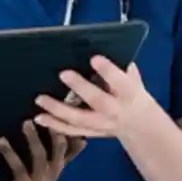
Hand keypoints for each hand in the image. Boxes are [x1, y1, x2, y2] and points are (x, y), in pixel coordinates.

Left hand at [0, 120, 85, 180]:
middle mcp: (51, 179)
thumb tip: (73, 131)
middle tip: (45, 116)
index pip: (70, 152)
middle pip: (59, 154)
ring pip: (40, 159)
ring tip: (26, 123)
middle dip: (54, 134)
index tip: (68, 118)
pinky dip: (10, 153)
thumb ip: (53, 149)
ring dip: (34, 139)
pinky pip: (19, 169)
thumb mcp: (38, 162)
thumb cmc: (19, 176)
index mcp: (55, 170)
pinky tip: (1, 141)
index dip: (72, 136)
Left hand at [35, 56, 156, 138]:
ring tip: (40, 99)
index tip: (94, 58)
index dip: (108, 71)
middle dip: (80, 87)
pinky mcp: (91, 132)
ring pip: (79, 120)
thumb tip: (103, 48)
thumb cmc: (134, 96)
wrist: (142, 127)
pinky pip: (71, 131)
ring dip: (58, 110)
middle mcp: (115, 111)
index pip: (120, 81)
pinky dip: (55, 125)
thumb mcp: (134, 80)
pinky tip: (39, 117)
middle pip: (97, 101)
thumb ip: (121, 67)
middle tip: (63, 73)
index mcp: (129, 94)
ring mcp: (102, 124)